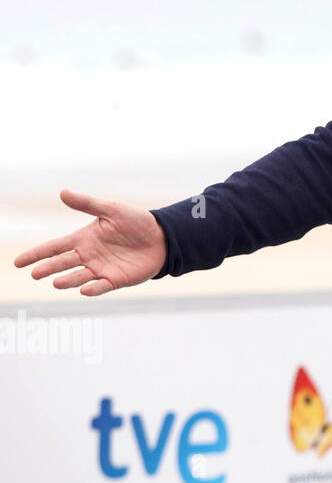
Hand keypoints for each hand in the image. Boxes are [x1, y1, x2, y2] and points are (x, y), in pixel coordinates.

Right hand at [12, 189, 166, 296]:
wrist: (162, 237)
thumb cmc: (136, 221)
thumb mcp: (111, 209)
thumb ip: (87, 204)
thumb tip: (62, 192)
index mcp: (83, 239)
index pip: (54, 247)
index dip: (36, 254)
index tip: (18, 262)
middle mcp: (88, 256)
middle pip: (62, 263)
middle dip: (47, 268)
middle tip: (35, 273)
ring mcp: (101, 269)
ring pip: (78, 277)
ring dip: (67, 280)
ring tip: (56, 282)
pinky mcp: (116, 280)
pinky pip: (101, 286)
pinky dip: (92, 289)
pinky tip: (84, 290)